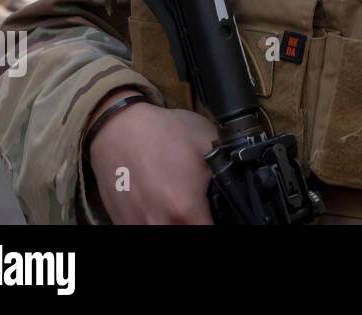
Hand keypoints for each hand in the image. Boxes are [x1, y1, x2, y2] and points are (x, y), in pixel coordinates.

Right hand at [87, 90, 217, 223]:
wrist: (118, 128)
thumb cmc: (162, 133)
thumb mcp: (210, 143)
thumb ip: (230, 171)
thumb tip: (244, 187)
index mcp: (185, 209)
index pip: (212, 232)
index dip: (223, 224)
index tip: (224, 215)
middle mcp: (159, 223)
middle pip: (190, 234)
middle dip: (200, 221)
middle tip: (203, 207)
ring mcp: (137, 225)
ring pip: (167, 233)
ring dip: (178, 222)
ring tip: (180, 204)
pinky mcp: (122, 222)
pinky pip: (145, 228)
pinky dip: (157, 220)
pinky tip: (161, 205)